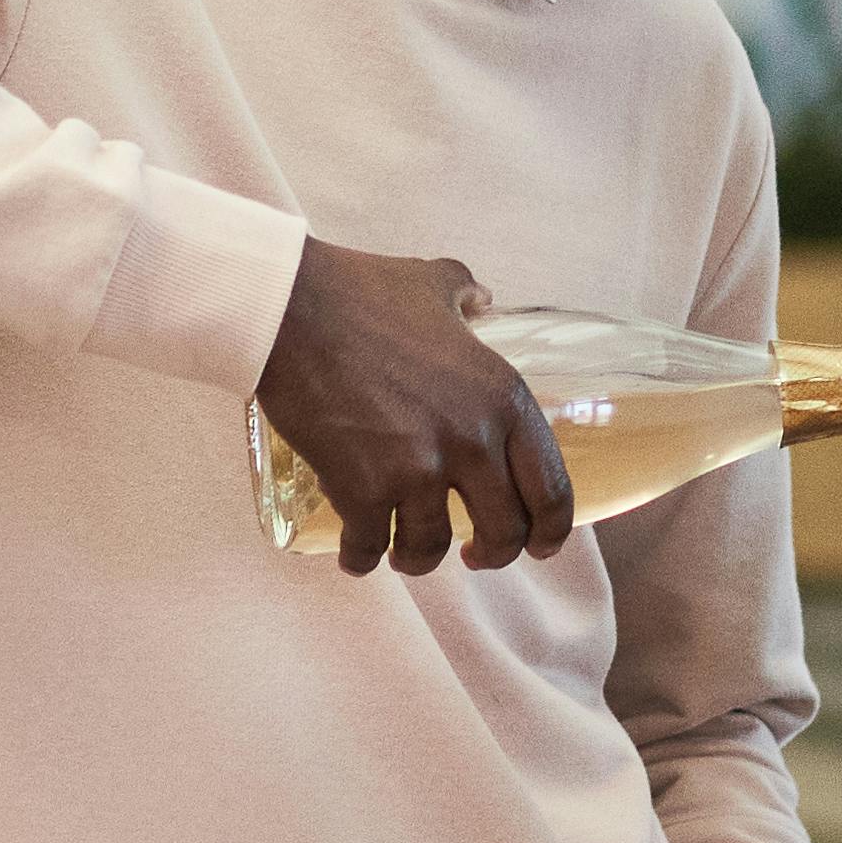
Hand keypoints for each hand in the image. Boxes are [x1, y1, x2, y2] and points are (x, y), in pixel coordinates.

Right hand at [254, 241, 567, 574]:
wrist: (291, 309)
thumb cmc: (360, 293)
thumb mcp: (434, 282)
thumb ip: (466, 294)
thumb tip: (482, 300)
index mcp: (503, 397)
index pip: (550, 489)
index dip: (549, 531)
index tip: (536, 545)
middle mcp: (472, 441)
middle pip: (504, 532)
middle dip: (492, 555)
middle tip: (474, 556)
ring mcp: (418, 470)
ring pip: (432, 548)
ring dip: (418, 559)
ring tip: (405, 553)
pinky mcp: (363, 489)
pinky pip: (369, 547)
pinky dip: (361, 557)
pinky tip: (355, 553)